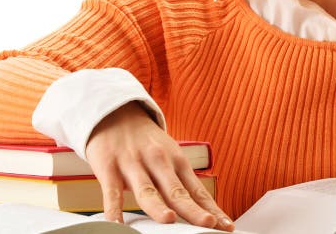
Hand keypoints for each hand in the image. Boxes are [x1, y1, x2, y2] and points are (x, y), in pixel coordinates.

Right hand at [85, 102, 233, 230]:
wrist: (115, 113)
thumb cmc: (147, 143)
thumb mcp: (168, 157)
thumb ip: (179, 184)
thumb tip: (200, 212)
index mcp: (177, 162)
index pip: (197, 191)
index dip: (212, 209)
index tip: (226, 226)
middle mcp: (158, 162)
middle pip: (177, 191)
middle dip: (192, 209)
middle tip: (208, 223)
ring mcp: (134, 164)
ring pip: (147, 190)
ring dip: (158, 206)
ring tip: (169, 220)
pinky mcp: (109, 166)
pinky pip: (112, 191)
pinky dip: (114, 208)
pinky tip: (117, 223)